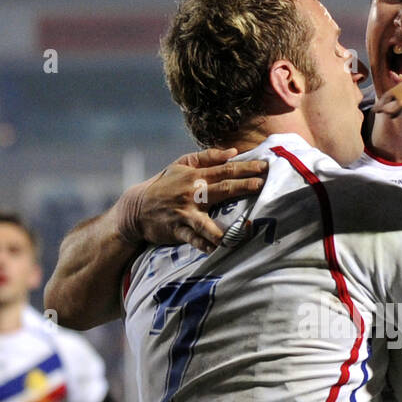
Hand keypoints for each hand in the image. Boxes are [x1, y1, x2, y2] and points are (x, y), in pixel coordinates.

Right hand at [118, 148, 268, 254]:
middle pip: (221, 189)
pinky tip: (214, 249)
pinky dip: (202, 244)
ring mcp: (184, 213)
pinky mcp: (177, 230)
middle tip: (261, 185)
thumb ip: (207, 157)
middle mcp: (192, 193)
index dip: (245, 168)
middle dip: (242, 186)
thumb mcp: (181, 165)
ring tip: (238, 233)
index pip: (225, 170)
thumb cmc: (165, 185)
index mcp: (195, 176)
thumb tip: (233, 152)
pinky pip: (192, 239)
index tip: (264, 167)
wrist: (137, 208)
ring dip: (220, 227)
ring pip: (204, 221)